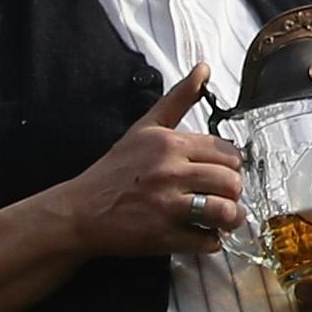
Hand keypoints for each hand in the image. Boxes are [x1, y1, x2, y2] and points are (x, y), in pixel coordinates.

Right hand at [48, 66, 242, 259]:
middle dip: (232, 192)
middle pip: (231, 182)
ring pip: (224, 211)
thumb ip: (177, 99)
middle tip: (222, 197)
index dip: (231, 166)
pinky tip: (200, 235)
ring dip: (229, 218)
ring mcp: (165, 205)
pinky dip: (209, 242)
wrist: (78, 212)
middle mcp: (169, 172)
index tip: (220, 173)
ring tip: (221, 218)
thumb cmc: (112, 172)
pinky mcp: (161, 236)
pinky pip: (205, 241)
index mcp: (169, 144)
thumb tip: (203, 69)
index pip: (227, 153)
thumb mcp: (143, 129)